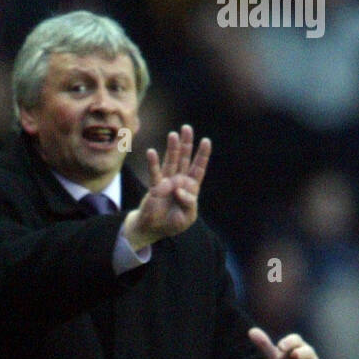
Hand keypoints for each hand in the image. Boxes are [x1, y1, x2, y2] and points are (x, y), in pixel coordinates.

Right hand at [122, 125, 211, 248]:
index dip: (202, 155)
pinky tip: (151, 152)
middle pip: (184, 159)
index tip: (206, 140)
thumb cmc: (173, 223)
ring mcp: (167, 182)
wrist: (154, 229)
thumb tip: (179, 188)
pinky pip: (154, 173)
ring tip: (173, 134)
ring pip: (171, 161)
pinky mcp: (155, 187)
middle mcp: (179, 181)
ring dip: (172, 148)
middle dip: (186, 144)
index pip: (198, 168)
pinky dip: (153, 163)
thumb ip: (189, 202)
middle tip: (187, 128)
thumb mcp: (188, 216)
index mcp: (191, 188)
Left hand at [249, 327, 324, 358]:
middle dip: (300, 353)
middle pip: (307, 351)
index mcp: (297, 346)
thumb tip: (251, 331)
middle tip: (293, 355)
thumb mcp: (273, 356)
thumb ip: (264, 344)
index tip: (280, 347)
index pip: (296, 339)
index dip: (289, 342)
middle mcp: (307, 355)